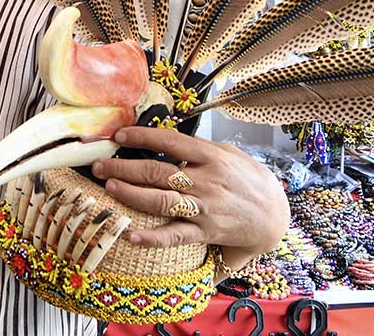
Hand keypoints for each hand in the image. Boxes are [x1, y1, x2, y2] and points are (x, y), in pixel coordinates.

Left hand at [91, 126, 287, 266]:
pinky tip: (131, 235)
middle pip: (157, 172)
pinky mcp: (205, 232)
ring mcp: (204, 208)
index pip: (169, 142)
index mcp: (211, 157)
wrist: (275, 215)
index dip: (141, 137)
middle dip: (123, 168)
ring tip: (108, 188)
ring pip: (160, 201)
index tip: (118, 136)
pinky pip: (175, 236)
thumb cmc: (248, 179)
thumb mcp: (229, 153)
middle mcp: (206, 181)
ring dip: (131, 194)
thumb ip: (199, 147)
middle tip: (98, 165)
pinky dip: (152, 237)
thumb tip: (164, 137)